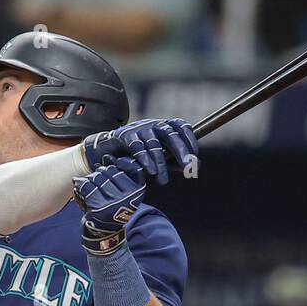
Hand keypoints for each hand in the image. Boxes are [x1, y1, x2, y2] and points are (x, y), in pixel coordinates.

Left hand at [73, 159, 146, 252]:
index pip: (131, 166)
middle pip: (111, 171)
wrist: (104, 231)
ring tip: (90, 186)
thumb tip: (107, 157)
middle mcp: (129, 197)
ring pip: (98, 177)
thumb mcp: (124, 189)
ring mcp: (114, 203)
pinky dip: (81, 185)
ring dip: (90, 179)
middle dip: (101, 172)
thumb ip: (119, 172)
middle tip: (98, 180)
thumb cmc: (113, 206)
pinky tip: (81, 187)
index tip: (112, 165)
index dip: (120, 162)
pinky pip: (87, 187)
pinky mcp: (99, 208)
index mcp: (138, 191)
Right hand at [83, 118, 198, 186]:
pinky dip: (145, 160)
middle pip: (170, 133)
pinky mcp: (126, 136)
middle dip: (180, 150)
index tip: (195, 154)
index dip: (189, 138)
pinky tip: (149, 171)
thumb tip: (195, 167)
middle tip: (187, 167)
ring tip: (163, 181)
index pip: (180, 126)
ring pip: (154, 144)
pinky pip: (138, 147)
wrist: (110, 150)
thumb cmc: (139, 154)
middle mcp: (153, 124)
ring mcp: (139, 128)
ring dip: (160, 164)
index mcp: (163, 126)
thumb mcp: (160, 157)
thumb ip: (176, 161)